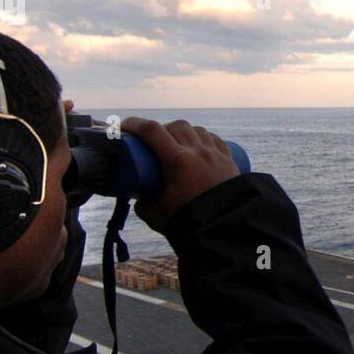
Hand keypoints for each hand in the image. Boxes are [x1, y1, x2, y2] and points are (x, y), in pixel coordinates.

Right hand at [120, 117, 241, 231]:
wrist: (226, 230)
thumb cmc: (189, 224)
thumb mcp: (156, 215)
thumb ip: (143, 204)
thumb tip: (138, 198)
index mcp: (178, 161)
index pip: (152, 131)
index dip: (135, 124)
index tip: (124, 126)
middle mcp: (198, 152)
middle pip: (176, 126)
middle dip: (161, 129)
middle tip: (153, 142)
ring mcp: (215, 155)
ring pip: (197, 130)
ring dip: (183, 132)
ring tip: (176, 143)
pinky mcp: (229, 161)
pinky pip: (214, 139)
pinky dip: (202, 138)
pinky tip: (198, 144)